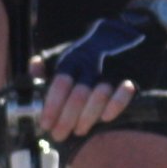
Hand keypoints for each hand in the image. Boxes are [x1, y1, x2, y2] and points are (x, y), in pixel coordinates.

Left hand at [41, 6, 166, 140]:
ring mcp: (113, 70)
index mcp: (74, 58)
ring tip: (79, 130)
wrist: (129, 32)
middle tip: (59, 134)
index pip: (60, 84)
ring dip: (87, 118)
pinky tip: (105, 118)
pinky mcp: (132, 75)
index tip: (45, 124)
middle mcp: (93, 64)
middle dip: (66, 120)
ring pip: (99, 97)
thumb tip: (33, 69)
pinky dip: (115, 107)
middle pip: (78, 96)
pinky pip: (124, 94)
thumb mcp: (67, 53)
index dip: (51, 106)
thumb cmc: (92, 51)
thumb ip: (49, 65)